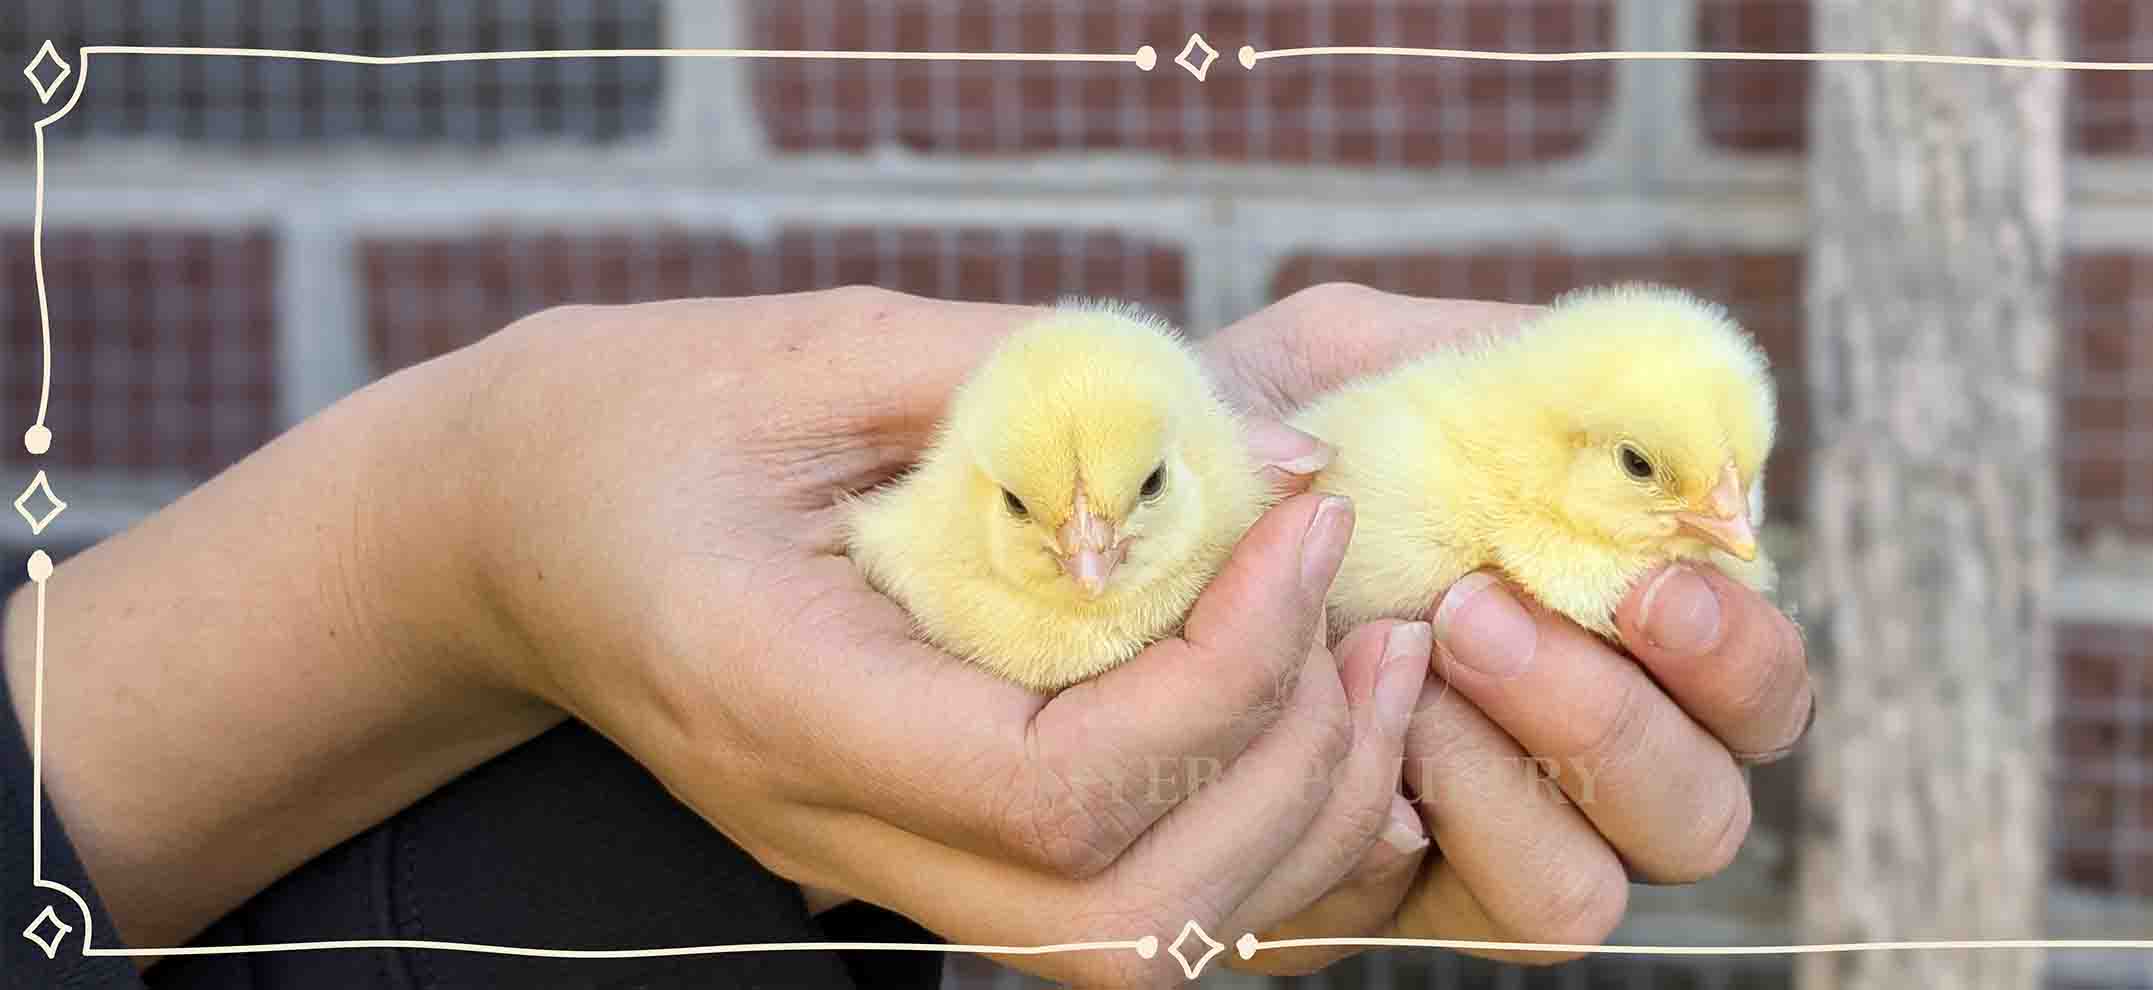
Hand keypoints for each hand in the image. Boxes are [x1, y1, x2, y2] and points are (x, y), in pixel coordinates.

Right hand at [455, 288, 1430, 986]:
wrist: (513, 525)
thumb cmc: (648, 414)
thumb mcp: (824, 350)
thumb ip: (1049, 386)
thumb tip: (1273, 454)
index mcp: (785, 699)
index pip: (1053, 784)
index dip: (1222, 672)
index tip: (1299, 526)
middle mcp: (833, 828)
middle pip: (1116, 917)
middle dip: (1290, 771)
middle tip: (1367, 613)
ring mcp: (876, 865)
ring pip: (1129, 950)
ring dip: (1293, 827)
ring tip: (1369, 662)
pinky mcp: (922, 853)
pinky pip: (1117, 913)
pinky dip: (1250, 844)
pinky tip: (1307, 721)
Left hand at [1201, 284, 1816, 969]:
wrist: (1080, 528)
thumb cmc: (1247, 442)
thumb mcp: (1354, 364)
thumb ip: (1488, 362)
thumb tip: (1615, 387)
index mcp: (1614, 631)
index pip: (1755, 693)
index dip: (1736, 655)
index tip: (1651, 581)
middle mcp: (1571, 760)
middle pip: (1700, 819)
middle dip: (1607, 722)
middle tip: (1474, 613)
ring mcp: (1475, 843)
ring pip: (1580, 898)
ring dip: (1504, 784)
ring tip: (1400, 662)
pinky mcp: (1369, 903)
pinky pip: (1426, 918)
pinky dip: (1395, 837)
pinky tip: (1339, 734)